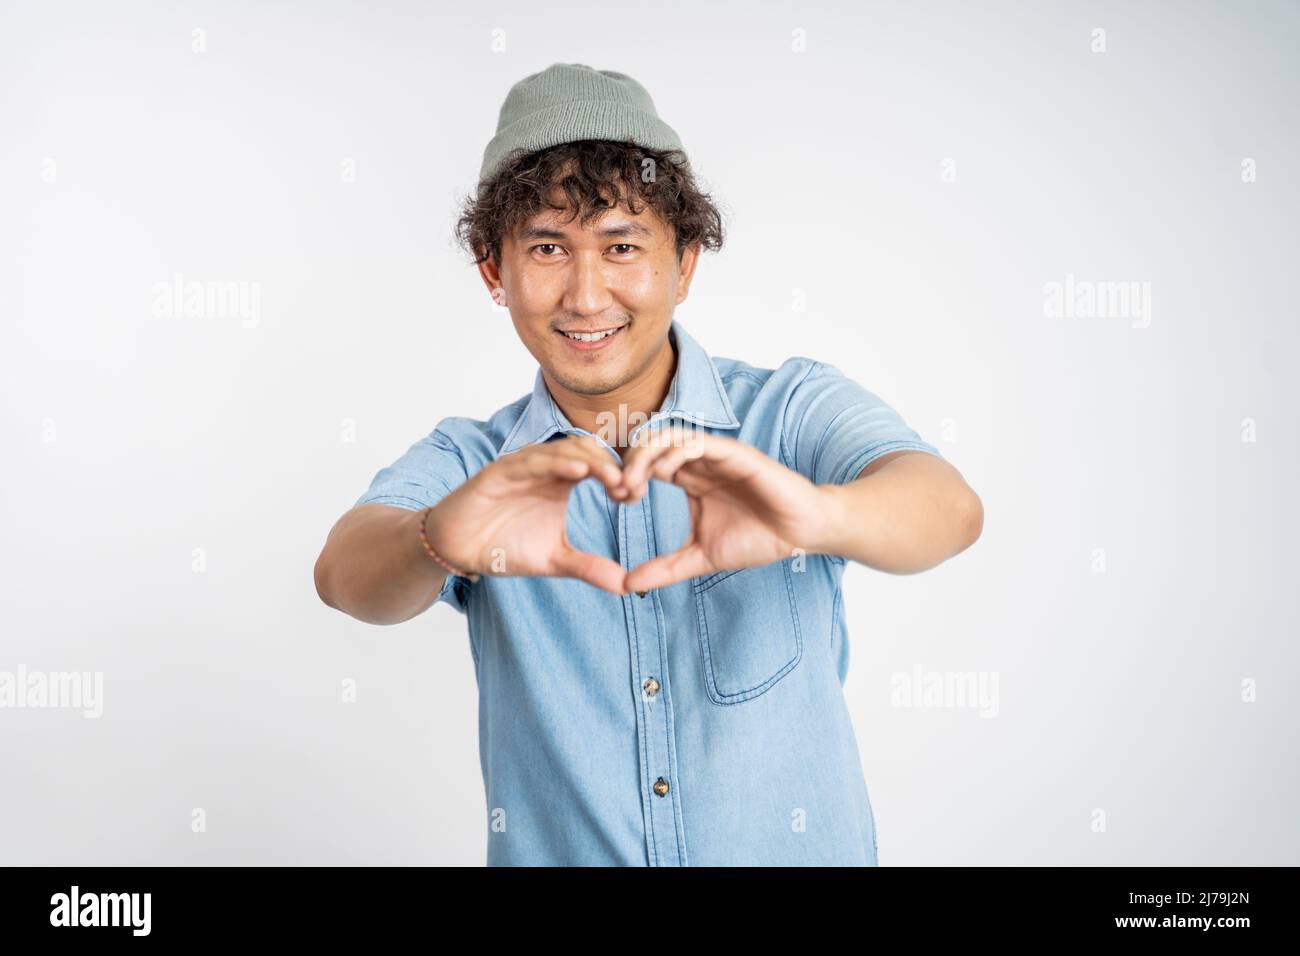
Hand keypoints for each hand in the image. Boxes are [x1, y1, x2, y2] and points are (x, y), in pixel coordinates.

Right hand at [423, 435, 630, 594]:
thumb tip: (626, 586)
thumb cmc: (503, 545)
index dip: (618, 476)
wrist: (457, 550)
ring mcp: (521, 467)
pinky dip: (553, 464)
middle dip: (610, 466)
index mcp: (561, 480)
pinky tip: (577, 471)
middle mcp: (544, 467)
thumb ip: (588, 567)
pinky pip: (529, 463)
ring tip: (612, 478)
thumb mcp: (554, 560)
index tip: (633, 497)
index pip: (597, 465)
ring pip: (561, 451)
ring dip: (589, 462)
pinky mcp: (497, 473)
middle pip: (586, 450)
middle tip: (629, 489)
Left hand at [618, 426, 833, 591]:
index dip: (626, 477)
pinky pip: (699, 442)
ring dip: (646, 454)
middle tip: (620, 490)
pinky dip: (676, 452)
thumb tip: (627, 585)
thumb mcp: (701, 557)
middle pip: (651, 444)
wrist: (800, 534)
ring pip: (670, 436)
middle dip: (629, 463)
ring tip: (635, 482)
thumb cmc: (758, 539)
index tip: (618, 501)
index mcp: (689, 478)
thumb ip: (665, 568)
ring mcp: (716, 456)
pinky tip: (665, 473)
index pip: (646, 464)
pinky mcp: (736, 454)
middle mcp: (699, 462)